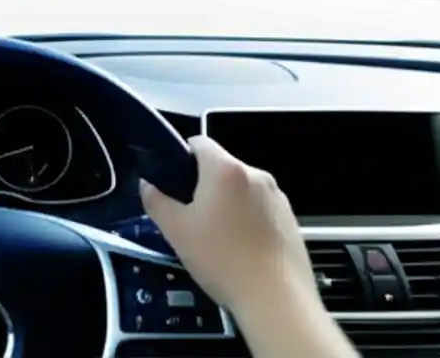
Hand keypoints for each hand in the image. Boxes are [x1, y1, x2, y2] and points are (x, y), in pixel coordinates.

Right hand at [141, 136, 356, 357]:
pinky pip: (261, 209)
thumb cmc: (222, 260)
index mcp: (226, 170)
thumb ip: (157, 201)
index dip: (181, 158)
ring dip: (228, 204)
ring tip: (218, 239)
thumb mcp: (177, 232)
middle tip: (191, 219)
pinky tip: (241, 249)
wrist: (275, 298)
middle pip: (221, 168)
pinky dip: (248, 220)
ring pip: (242, 190)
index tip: (174, 184)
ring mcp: (278, 196)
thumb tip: (148, 186)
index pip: (199, 142)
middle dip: (204, 187)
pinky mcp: (291, 218)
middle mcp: (256, 174)